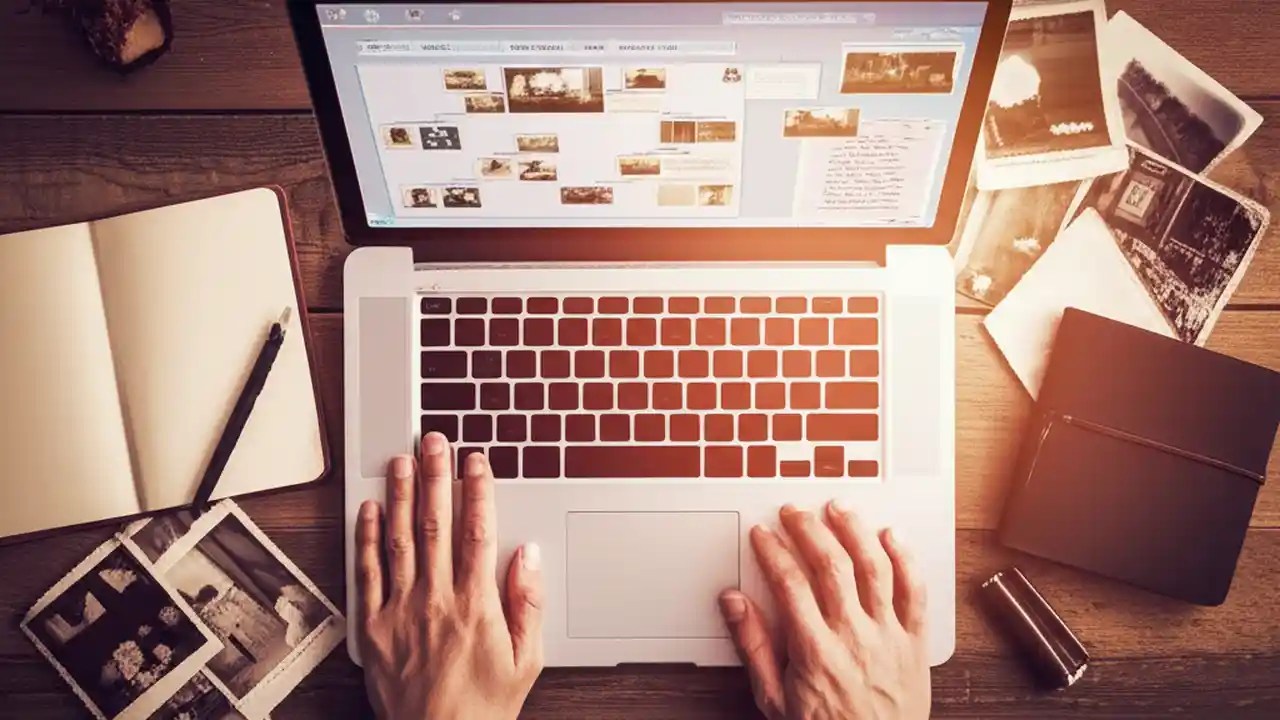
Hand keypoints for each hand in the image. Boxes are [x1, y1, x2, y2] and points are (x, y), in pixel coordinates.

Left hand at [355, 433, 543, 719]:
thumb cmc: (483, 708)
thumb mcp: (527, 659)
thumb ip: (528, 602)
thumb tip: (528, 555)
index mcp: (476, 603)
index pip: (477, 531)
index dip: (478, 490)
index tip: (477, 461)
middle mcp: (436, 599)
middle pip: (437, 523)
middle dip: (436, 476)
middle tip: (435, 442)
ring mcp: (401, 610)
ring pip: (400, 539)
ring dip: (402, 495)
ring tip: (402, 461)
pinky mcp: (374, 627)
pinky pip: (368, 573)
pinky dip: (367, 537)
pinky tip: (370, 509)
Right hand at [719, 503, 929, 719]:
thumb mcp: (774, 699)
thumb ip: (754, 646)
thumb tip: (734, 603)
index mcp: (815, 651)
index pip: (790, 583)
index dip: (773, 551)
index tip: (763, 534)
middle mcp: (854, 636)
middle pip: (832, 565)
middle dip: (809, 530)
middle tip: (794, 511)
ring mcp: (889, 636)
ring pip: (875, 568)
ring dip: (855, 531)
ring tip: (839, 508)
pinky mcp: (915, 640)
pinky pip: (914, 591)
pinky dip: (905, 558)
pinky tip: (891, 536)